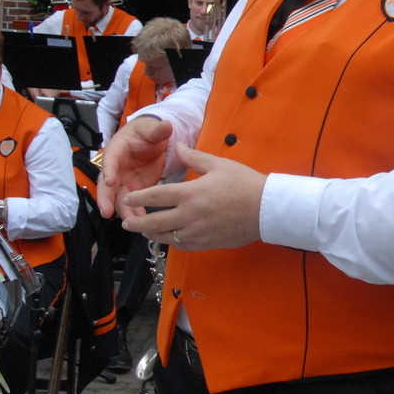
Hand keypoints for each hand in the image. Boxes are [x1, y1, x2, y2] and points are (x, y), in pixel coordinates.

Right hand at [98, 116, 171, 220]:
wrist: (151, 141)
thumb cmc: (146, 133)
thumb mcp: (151, 129)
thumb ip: (157, 129)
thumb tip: (166, 125)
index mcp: (117, 150)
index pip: (110, 160)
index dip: (109, 170)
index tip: (110, 181)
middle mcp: (116, 168)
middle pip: (107, 185)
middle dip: (106, 198)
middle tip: (106, 211)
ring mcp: (123, 181)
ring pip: (118, 198)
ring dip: (123, 211)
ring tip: (129, 223)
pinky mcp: (133, 190)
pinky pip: (131, 204)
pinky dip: (135, 214)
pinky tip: (141, 225)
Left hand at [118, 142, 266, 251]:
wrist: (266, 209)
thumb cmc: (244, 184)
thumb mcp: (218, 164)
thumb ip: (193, 157)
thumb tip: (176, 147)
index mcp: (190, 194)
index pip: (155, 196)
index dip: (138, 198)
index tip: (128, 199)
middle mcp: (189, 215)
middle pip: (154, 222)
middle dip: (137, 223)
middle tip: (127, 223)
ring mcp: (197, 232)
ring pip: (166, 237)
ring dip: (152, 235)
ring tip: (144, 231)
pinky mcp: (206, 243)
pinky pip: (182, 246)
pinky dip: (172, 242)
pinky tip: (169, 238)